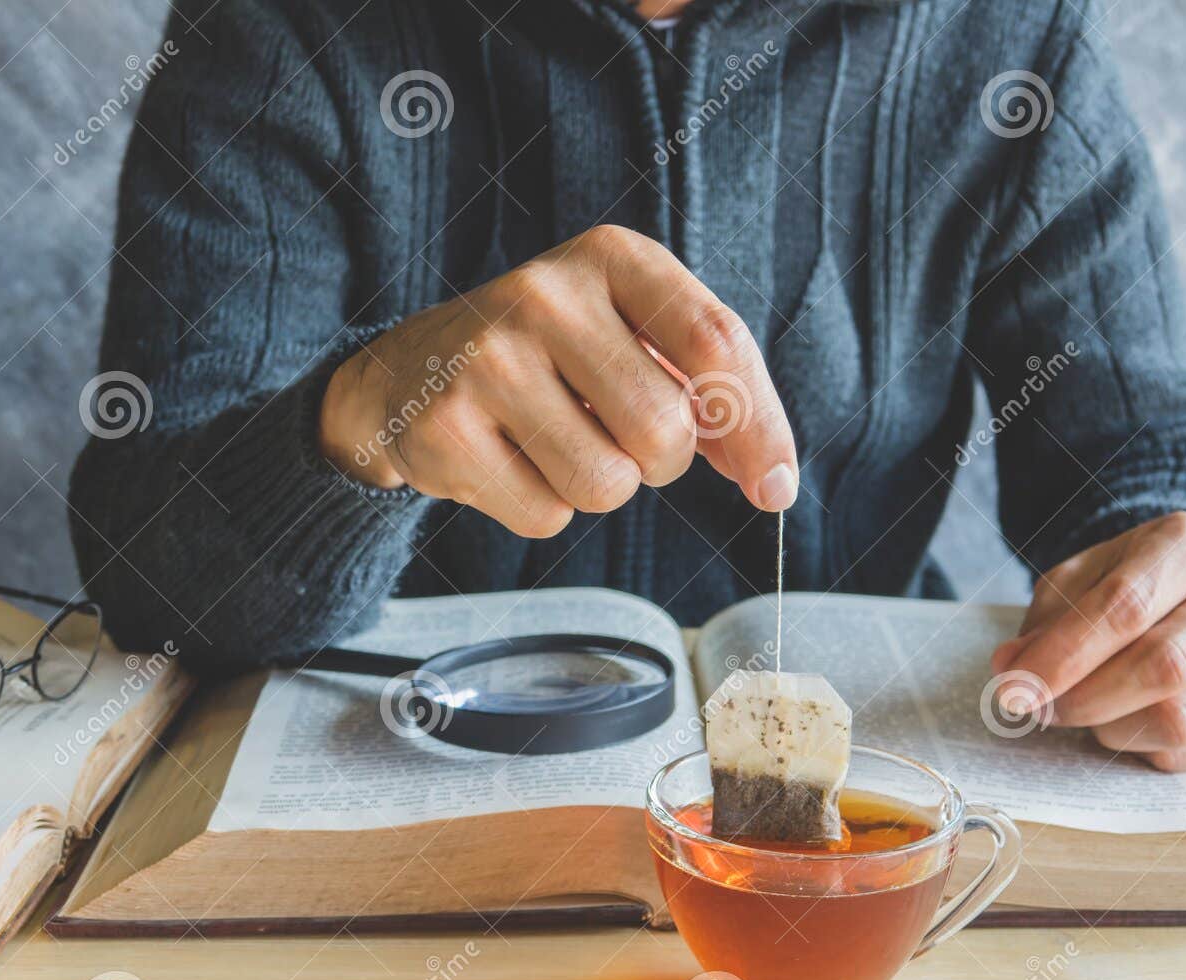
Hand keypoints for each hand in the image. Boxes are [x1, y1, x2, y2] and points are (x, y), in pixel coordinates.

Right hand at [318, 225, 797, 536]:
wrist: (411, 371)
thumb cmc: (553, 359)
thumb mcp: (632, 338)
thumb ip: (712, 393)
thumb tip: (773, 480)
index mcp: (611, 257)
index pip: (715, 340)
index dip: (759, 425)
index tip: (774, 485)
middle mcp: (545, 294)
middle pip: (664, 430)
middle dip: (659, 461)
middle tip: (617, 437)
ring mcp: (487, 361)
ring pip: (606, 485)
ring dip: (600, 488)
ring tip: (556, 443)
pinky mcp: (445, 428)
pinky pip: (545, 516)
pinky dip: (542, 508)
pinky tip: (507, 460)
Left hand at [991, 512, 1185, 770]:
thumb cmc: (1130, 587)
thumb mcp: (1078, 582)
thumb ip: (1044, 622)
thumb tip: (1013, 670)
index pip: (1126, 606)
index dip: (1063, 656)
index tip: (1013, 690)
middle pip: (1161, 666)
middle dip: (1083, 699)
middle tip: (1038, 710)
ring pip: (1180, 717)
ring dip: (1111, 728)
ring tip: (1088, 712)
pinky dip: (1145, 749)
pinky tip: (1130, 722)